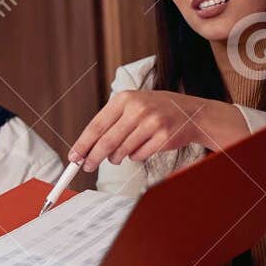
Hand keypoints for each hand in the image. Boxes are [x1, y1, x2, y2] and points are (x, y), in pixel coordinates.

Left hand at [69, 90, 246, 171]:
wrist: (192, 112)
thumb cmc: (155, 110)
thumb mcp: (132, 106)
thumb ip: (110, 123)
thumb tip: (85, 148)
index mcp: (125, 99)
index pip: (96, 125)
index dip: (82, 144)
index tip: (73, 157)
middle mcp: (138, 109)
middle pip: (106, 141)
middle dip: (93, 157)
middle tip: (86, 166)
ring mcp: (152, 123)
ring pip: (121, 151)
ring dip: (115, 158)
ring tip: (116, 156)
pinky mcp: (163, 138)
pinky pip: (138, 155)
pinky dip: (134, 156)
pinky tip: (140, 148)